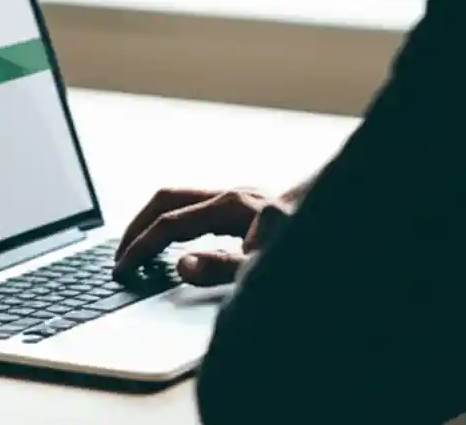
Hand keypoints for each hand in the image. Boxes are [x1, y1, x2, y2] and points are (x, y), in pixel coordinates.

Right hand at [113, 187, 289, 285]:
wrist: (347, 225)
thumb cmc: (306, 246)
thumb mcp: (265, 266)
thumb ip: (222, 266)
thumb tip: (182, 265)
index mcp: (231, 205)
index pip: (169, 224)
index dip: (141, 247)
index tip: (123, 270)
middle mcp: (231, 195)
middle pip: (166, 199)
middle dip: (136, 226)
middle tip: (118, 256)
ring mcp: (238, 198)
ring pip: (179, 199)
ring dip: (152, 221)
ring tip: (135, 249)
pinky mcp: (244, 208)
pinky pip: (194, 207)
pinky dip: (172, 223)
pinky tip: (172, 245)